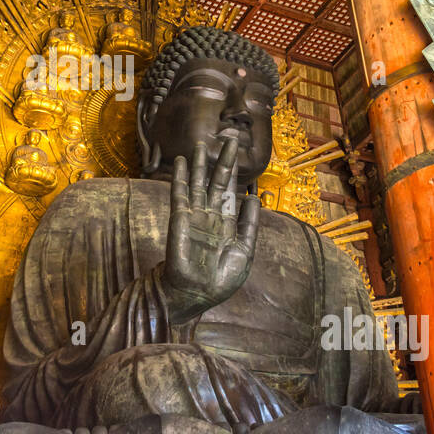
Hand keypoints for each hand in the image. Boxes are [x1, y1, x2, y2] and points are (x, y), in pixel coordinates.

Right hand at [164, 140, 259, 323]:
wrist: (197, 294)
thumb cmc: (221, 279)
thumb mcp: (244, 252)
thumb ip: (249, 225)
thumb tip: (253, 198)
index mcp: (226, 224)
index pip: (230, 192)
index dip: (235, 173)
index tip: (239, 153)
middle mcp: (210, 216)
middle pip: (216, 182)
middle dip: (223, 161)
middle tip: (230, 139)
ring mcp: (194, 216)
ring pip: (197, 183)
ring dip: (199, 164)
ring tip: (201, 144)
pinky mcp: (180, 219)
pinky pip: (180, 194)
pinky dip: (180, 177)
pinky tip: (181, 161)